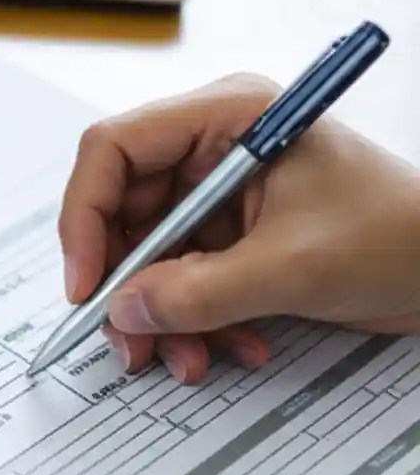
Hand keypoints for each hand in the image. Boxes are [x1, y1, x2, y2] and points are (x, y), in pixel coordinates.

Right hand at [60, 73, 419, 383]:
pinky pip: (180, 278)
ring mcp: (219, 192)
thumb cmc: (404, 234)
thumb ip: (202, 293)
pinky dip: (192, 319)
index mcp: (227, 116)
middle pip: (122, 209)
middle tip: (129, 338)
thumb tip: (125, 310)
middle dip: (124, 283)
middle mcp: (213, 147)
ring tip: (186, 358)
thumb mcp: (295, 267)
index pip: (114, 149)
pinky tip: (229, 345)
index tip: (87, 282)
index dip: (86, 215)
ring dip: (160, 314)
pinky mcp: (229, 233)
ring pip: (146, 254)